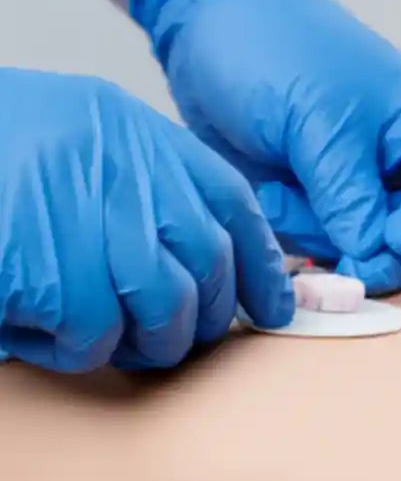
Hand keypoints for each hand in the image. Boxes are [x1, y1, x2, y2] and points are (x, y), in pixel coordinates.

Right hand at [0, 69, 294, 371]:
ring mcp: (93, 220)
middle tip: (178, 335)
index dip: (261, 262)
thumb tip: (204, 252)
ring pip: (162, 306)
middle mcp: (129, 173)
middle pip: (206, 264)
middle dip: (202, 313)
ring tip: (111, 337)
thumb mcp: (89, 134)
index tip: (274, 302)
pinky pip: (94, 331)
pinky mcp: (51, 272)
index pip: (232, 204)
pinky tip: (47, 333)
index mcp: (141, 136)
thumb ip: (147, 181)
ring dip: (145, 337)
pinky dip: (78, 347)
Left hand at [128, 0, 400, 294]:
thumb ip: (348, 192)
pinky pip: (317, 241)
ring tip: (276, 193)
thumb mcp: (316, 120)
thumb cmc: (275, 48)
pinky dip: (292, 231)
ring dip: (319, 234)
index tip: (386, 249)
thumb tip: (371, 253)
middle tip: (335, 261)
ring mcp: (355, 183)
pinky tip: (267, 195)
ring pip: (363, 246)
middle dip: (375, 249)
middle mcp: (399, 159)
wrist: (208, 20)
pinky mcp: (313, 198)